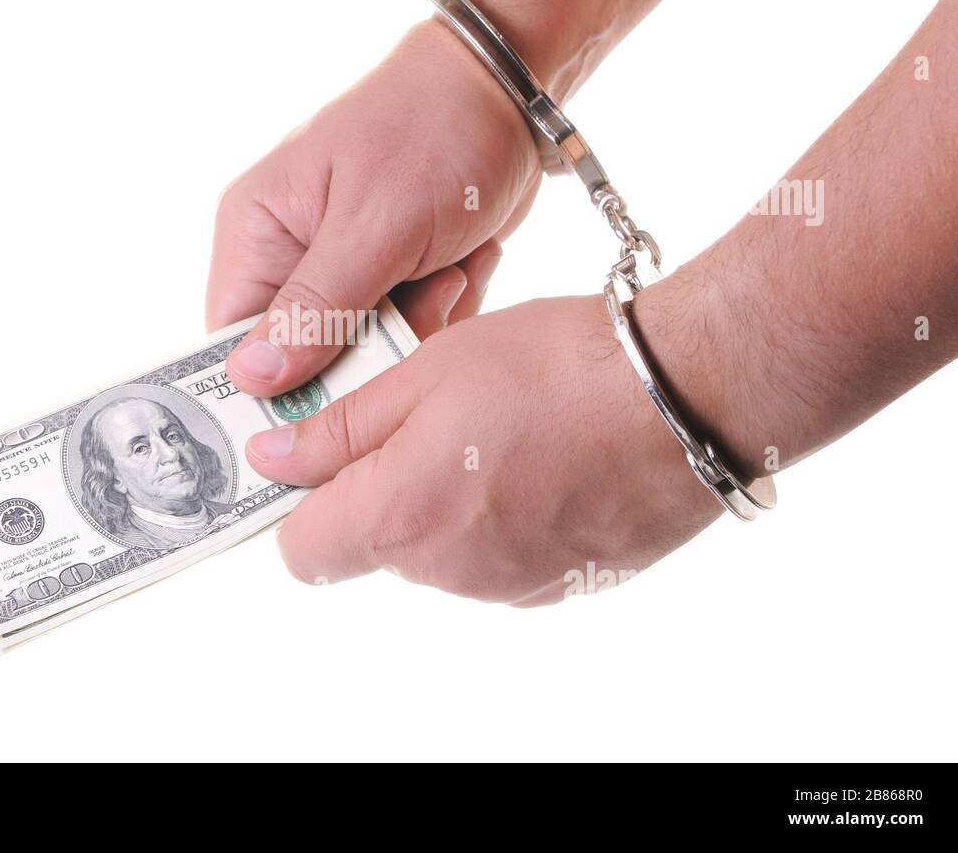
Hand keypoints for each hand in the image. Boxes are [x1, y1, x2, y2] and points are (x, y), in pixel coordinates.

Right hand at [206, 19, 541, 393]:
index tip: (328, 404)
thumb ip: (316, 308)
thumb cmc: (432, 133)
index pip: (234, 344)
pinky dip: (446, 308)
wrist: (508, 89)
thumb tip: (251, 381)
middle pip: (308, 361)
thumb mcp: (375, 224)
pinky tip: (463, 260)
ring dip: (421, 323)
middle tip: (421, 294)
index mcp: (257, 234)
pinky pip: (410, 334)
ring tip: (447, 264)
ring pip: (368, 354)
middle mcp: (288, 257)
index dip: (273, 388)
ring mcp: (343, 271)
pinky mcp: (391, 278)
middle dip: (373, 345)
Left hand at [244, 296, 722, 603]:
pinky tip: (540, 460)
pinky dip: (502, 517)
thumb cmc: (551, 369)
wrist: (686, 397)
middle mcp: (445, 572)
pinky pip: (498, 559)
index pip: (303, 553)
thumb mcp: (424, 373)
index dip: (301, 505)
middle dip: (382, 488)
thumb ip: (338, 429)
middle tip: (426, 414)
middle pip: (375, 545)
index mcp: (398, 519)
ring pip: (439, 551)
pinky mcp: (560, 586)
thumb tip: (271, 461)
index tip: (321, 459)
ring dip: (446, 499)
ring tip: (496, 428)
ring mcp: (507, 587)